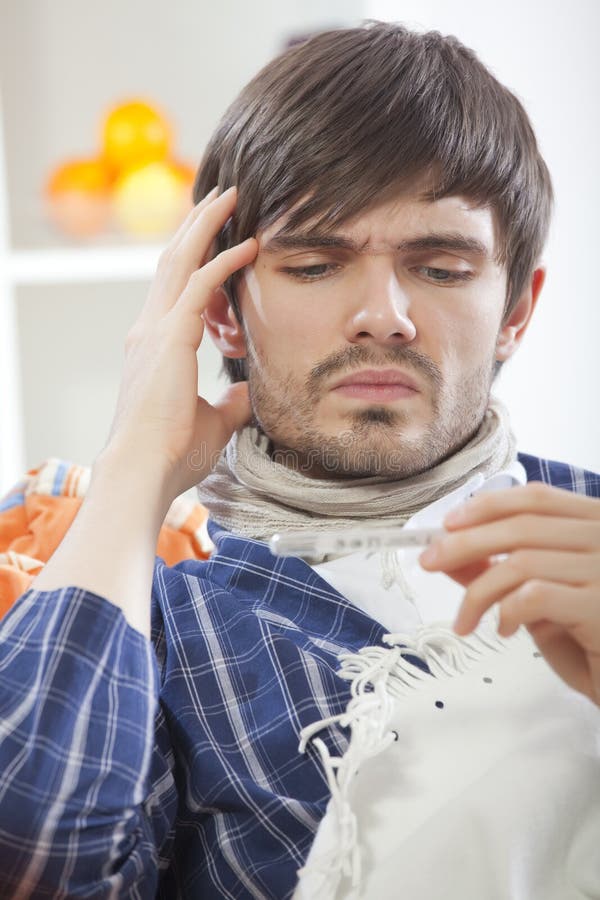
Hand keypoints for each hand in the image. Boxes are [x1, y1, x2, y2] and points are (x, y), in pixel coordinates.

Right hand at [104, 186, 257, 502]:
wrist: (145, 472)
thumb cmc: (173, 454)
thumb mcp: (214, 421)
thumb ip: (231, 403)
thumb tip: (249, 396)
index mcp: (154, 346)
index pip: (174, 288)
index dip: (193, 255)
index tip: (215, 233)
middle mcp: (149, 330)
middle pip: (172, 261)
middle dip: (196, 225)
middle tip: (221, 196)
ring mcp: (155, 331)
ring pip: (180, 260)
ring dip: (205, 225)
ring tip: (229, 196)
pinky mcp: (169, 338)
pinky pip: (200, 286)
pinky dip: (223, 261)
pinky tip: (248, 245)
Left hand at [418, 482, 599, 705]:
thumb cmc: (588, 640)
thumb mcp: (537, 598)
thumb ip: (499, 568)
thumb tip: (447, 550)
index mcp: (595, 523)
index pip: (535, 498)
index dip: (486, 506)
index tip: (447, 525)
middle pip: (521, 525)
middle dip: (464, 542)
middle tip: (428, 562)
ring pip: (521, 562)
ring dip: (478, 592)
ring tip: (464, 621)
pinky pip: (535, 595)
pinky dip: (507, 611)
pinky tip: (504, 630)